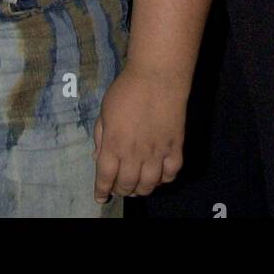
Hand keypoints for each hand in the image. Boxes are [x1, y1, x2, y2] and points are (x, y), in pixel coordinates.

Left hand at [93, 67, 186, 201]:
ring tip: (138, 186)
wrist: (157, 76)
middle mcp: (134, 154)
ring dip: (142, 189)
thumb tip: (98, 157)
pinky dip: (164, 179)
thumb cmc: (126, 89)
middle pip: (127, 185)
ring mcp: (157, 152)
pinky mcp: (176, 147)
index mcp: (113, 144)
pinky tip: (159, 175)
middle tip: (120, 188)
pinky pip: (171, 173)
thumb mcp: (105, 111)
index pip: (105, 177)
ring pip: (149, 185)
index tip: (100, 197)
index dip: (101, 190)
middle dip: (121, 191)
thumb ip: (100, 136)